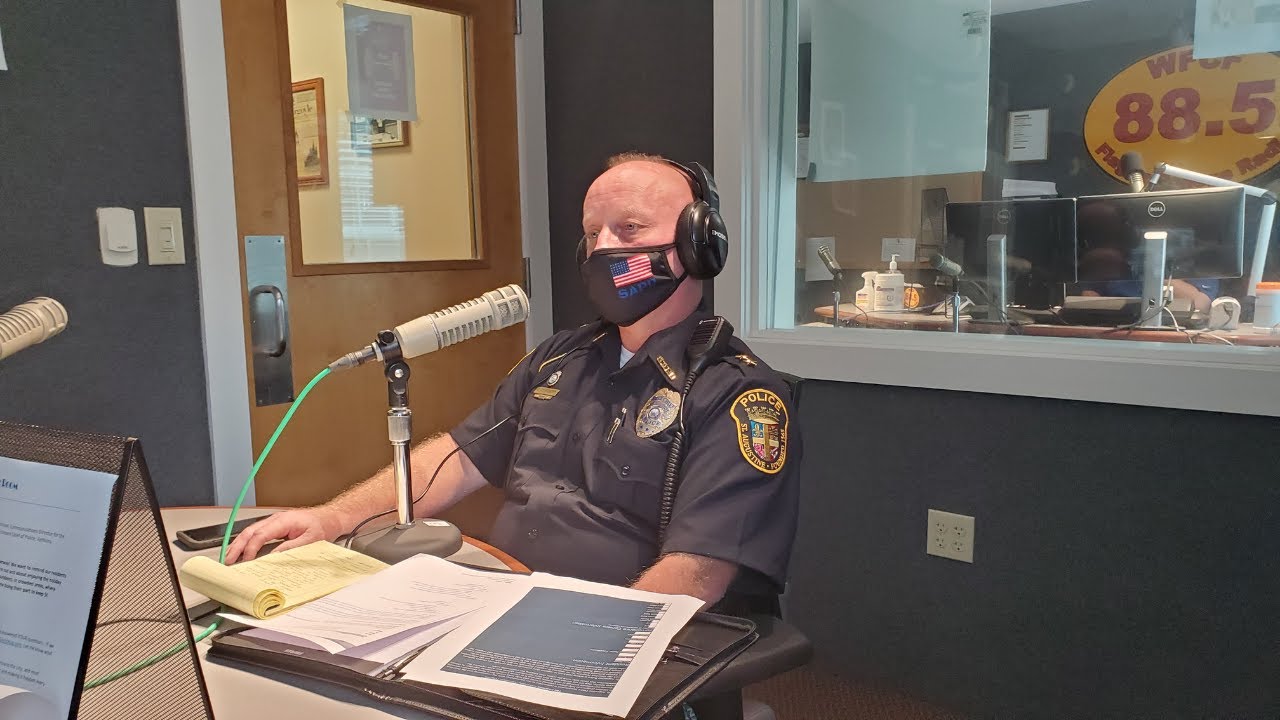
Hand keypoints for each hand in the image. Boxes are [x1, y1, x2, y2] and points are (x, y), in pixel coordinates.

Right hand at [223, 508, 344, 563]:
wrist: (330, 518)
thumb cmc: (322, 526)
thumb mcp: (310, 540)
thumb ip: (291, 548)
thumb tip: (273, 557)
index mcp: (283, 521)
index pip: (260, 534)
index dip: (251, 548)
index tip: (245, 560)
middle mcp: (276, 520)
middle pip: (250, 532)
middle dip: (237, 546)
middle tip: (228, 560)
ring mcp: (274, 523)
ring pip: (250, 532)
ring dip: (239, 544)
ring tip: (229, 557)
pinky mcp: (275, 527)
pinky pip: (257, 534)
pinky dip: (247, 543)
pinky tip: (242, 552)